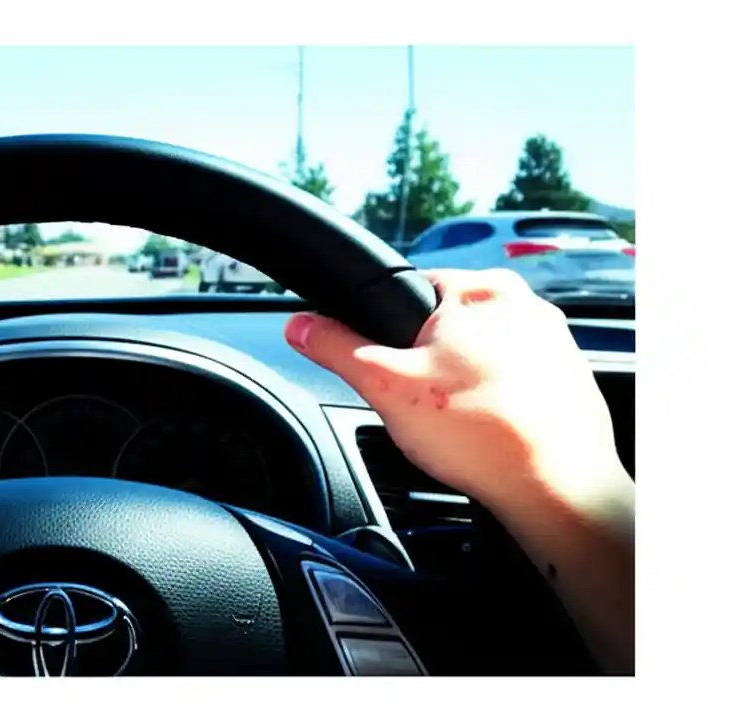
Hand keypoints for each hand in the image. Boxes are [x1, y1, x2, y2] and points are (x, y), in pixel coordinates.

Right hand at [284, 269, 626, 516]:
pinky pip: (516, 386)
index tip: (395, 370)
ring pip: (483, 360)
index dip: (390, 335)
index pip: (412, 291)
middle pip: (448, 329)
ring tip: (462, 425)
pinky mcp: (572, 382)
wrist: (556, 490)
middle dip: (431, 365)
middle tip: (426, 405)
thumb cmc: (481, 434)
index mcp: (482, 288)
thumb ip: (337, 348)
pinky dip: (499, 407)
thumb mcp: (385, 385)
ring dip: (466, 387)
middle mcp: (529, 304)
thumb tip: (301, 326)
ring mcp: (558, 344)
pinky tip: (490, 434)